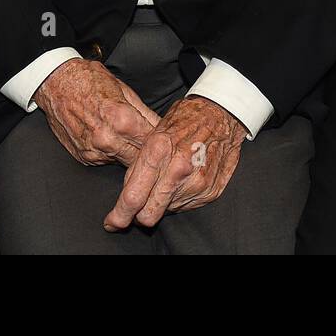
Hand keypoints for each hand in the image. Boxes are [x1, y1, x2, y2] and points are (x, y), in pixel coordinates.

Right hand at [33, 58, 159, 166]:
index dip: (161, 142)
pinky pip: (107, 161)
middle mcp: (107, 140)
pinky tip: (113, 140)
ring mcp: (94, 152)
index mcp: (122, 120)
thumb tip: (162, 126)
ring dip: (131, 155)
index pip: (152, 142)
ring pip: (124, 163)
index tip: (166, 141)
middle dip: (148, 154)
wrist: (56, 83)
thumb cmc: (89, 81)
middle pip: (141, 158)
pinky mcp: (84, 157)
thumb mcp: (124, 90)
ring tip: (131, 141)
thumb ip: (144, 113)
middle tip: (154, 147)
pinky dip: (113, 154)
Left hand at [104, 96, 245, 231]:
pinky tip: (185, 179)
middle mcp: (178, 169)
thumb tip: (127, 192)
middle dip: (139, 216)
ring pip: (167, 211)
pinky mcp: (211, 191)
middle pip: (149, 215)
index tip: (112, 223)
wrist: (222, 113)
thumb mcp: (155, 132)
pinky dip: (181, 197)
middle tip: (139, 206)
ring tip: (170, 178)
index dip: (118, 216)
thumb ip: (139, 163)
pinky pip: (187, 206)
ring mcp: (197, 182)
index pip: (132, 197)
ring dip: (164, 201)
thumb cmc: (185, 120)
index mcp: (159, 150)